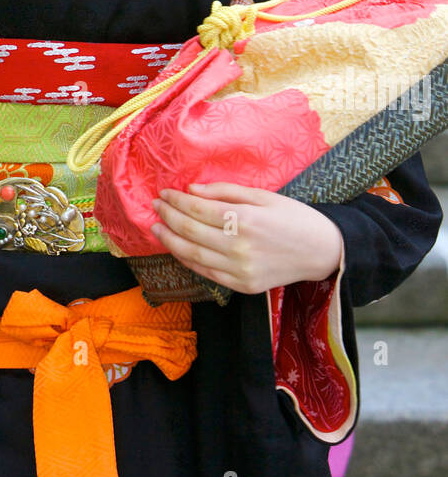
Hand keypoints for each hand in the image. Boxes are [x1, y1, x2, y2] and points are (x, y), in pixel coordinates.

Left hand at [151, 182, 343, 293]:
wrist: (321, 251)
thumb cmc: (293, 216)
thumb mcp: (262, 195)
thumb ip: (225, 192)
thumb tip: (191, 190)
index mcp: (244, 219)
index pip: (197, 209)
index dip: (176, 200)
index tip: (164, 193)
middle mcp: (239, 247)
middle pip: (190, 231)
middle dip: (167, 217)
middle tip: (155, 206)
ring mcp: (240, 270)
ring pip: (192, 255)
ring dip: (170, 240)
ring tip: (157, 228)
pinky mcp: (243, 286)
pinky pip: (206, 273)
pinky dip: (187, 260)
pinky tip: (178, 248)